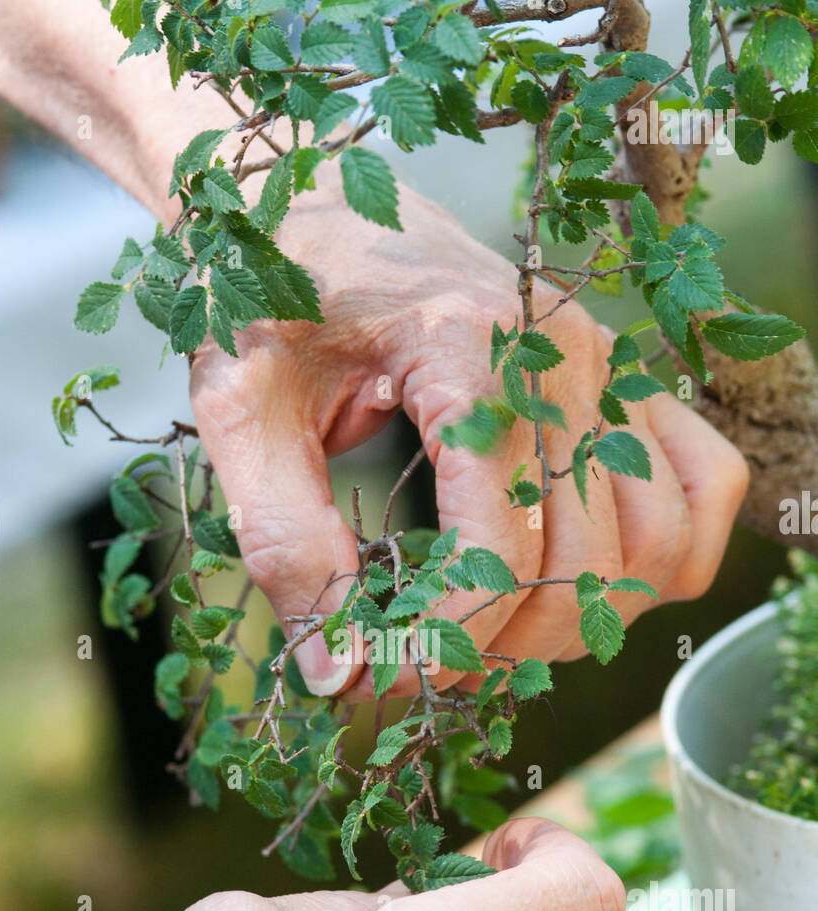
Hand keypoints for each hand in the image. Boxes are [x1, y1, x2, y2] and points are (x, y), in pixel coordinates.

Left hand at [190, 165, 748, 697]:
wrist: (316, 201)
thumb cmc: (272, 293)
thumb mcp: (244, 416)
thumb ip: (285, 544)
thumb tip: (338, 672)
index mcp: (463, 349)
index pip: (497, 544)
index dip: (447, 638)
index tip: (389, 674)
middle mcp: (560, 352)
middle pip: (585, 561)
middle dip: (507, 644)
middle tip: (432, 662)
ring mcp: (606, 360)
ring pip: (656, 540)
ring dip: (585, 617)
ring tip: (499, 632)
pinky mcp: (620, 375)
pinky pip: (701, 483)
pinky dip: (666, 557)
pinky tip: (590, 581)